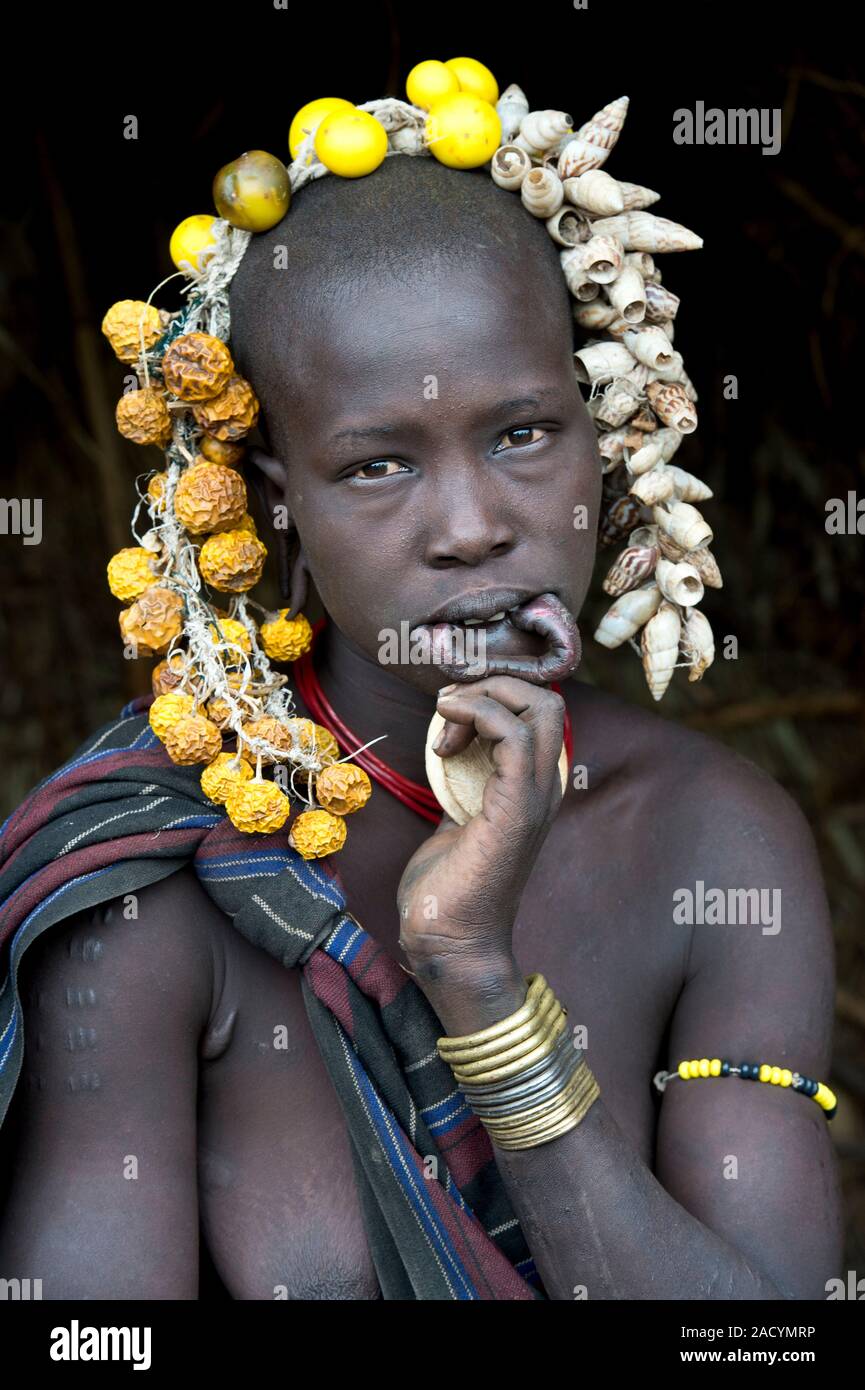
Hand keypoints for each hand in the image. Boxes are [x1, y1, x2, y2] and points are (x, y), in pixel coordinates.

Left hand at [396, 676, 566, 979]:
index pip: (540, 712)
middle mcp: (545, 787)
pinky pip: (512, 734)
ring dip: (482, 696)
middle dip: (493, 684)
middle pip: (548, 700)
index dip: (495, 694)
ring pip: (539, 706)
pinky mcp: (517, 808)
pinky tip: (444, 734)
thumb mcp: (454, 822)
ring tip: (444, 717)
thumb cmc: (446, 889)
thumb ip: (462, 787)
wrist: (445, 939)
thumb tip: (450, 756)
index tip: (448, 714)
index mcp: (534, 788)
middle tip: (448, 706)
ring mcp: (537, 797)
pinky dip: (476, 715)